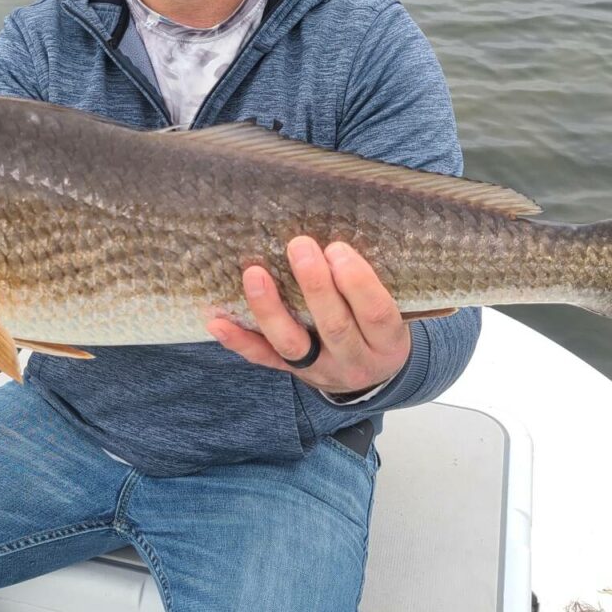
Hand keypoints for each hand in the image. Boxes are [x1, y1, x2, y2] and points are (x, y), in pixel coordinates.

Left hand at [207, 237, 410, 397]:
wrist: (373, 376)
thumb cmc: (378, 327)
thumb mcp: (393, 307)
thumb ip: (369, 281)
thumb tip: (335, 235)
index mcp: (388, 342)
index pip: (375, 313)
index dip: (357, 281)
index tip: (337, 248)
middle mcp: (356, 360)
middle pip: (333, 326)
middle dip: (314, 285)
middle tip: (298, 246)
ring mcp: (321, 370)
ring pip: (292, 344)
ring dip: (270, 309)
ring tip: (254, 274)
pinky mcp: (293, 374)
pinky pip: (264, 359)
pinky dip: (240, 341)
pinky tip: (218, 322)